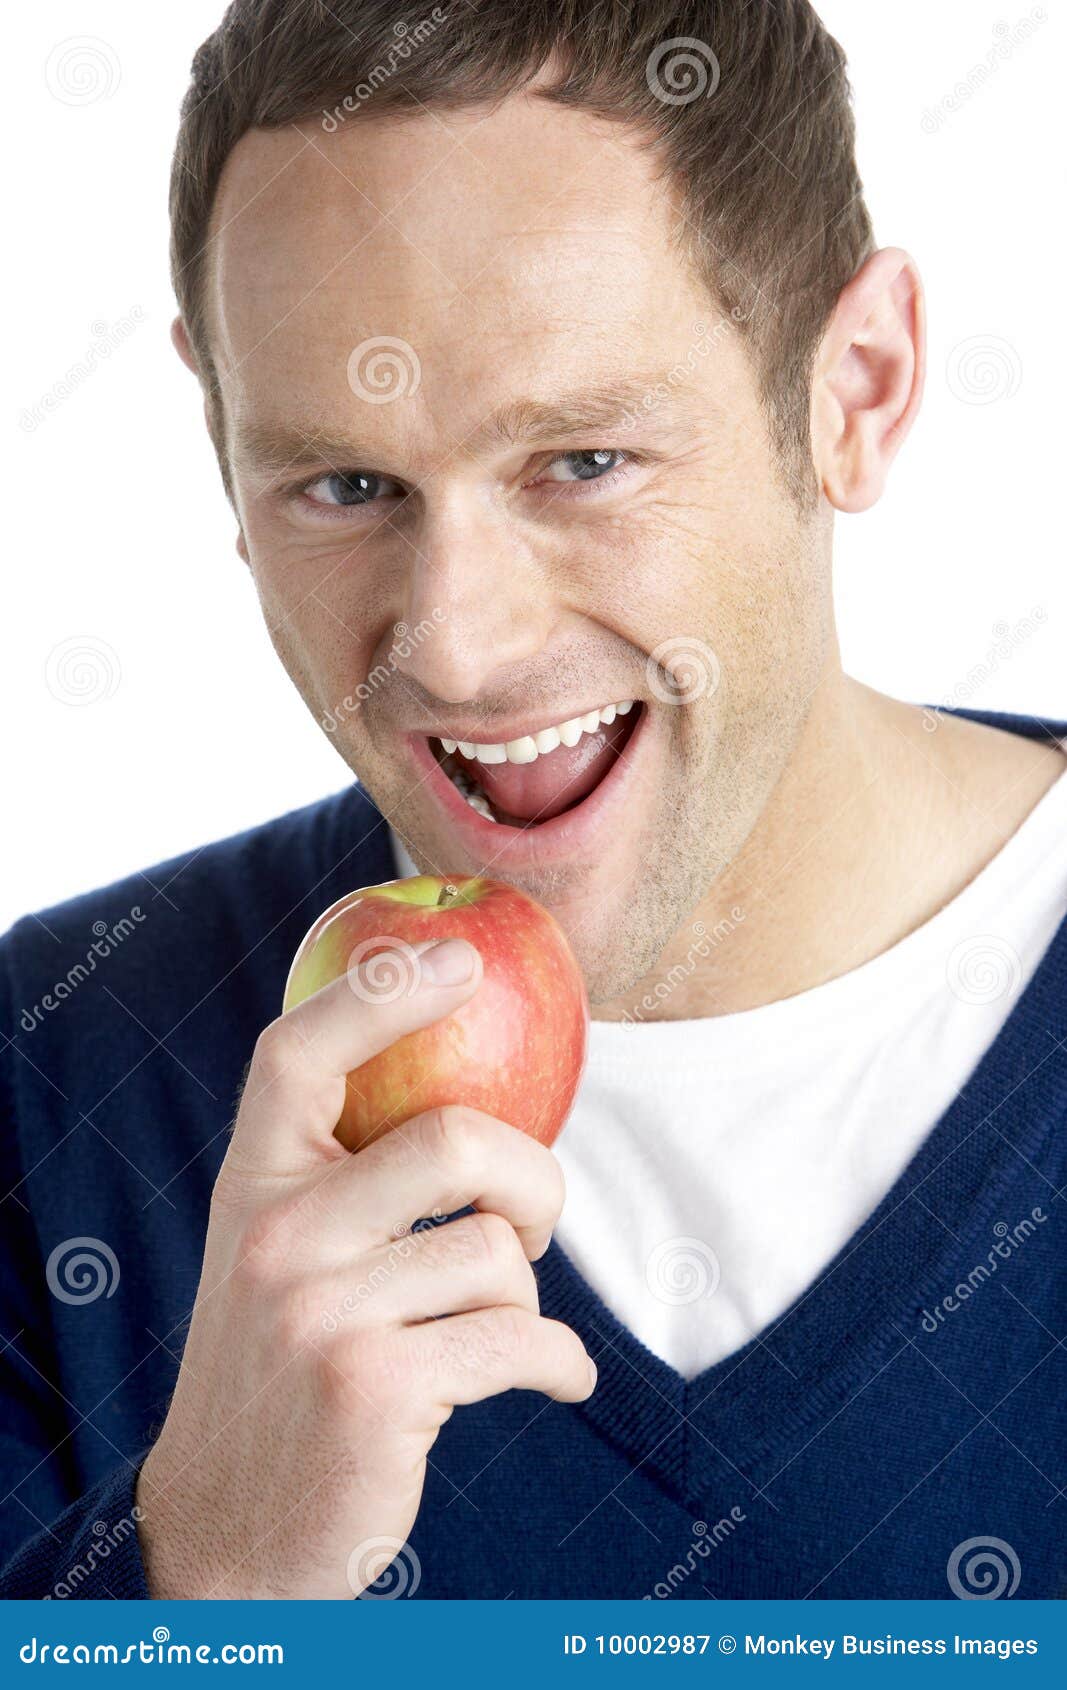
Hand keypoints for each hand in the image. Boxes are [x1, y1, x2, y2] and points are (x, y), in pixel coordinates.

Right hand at [136, 937, 593, 1597]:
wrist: (227, 1532)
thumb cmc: (282, 1374)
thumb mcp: (280, 1261)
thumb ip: (342, 1187)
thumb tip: (481, 1109)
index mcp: (253, 1186)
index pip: (298, 1052)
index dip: (383, 992)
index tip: (463, 957)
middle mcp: (275, 1234)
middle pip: (457, 1138)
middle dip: (533, 1181)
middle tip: (531, 1227)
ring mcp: (319, 1311)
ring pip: (498, 1255)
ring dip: (523, 1304)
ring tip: (492, 1337)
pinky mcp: (374, 1386)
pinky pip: (523, 1341)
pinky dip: (559, 1365)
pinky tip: (556, 1380)